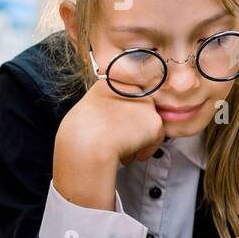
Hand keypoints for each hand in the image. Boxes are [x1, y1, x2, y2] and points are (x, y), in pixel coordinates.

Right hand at [53, 78, 165, 210]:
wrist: (88, 141)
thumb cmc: (81, 132)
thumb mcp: (89, 109)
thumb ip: (106, 108)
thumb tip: (116, 121)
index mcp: (111, 82)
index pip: (125, 98)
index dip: (122, 116)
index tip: (114, 128)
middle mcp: (131, 88)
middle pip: (138, 109)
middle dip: (131, 128)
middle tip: (120, 141)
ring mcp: (145, 103)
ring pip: (148, 123)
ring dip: (139, 139)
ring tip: (125, 151)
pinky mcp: (155, 120)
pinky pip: (158, 137)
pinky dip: (147, 149)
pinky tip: (134, 155)